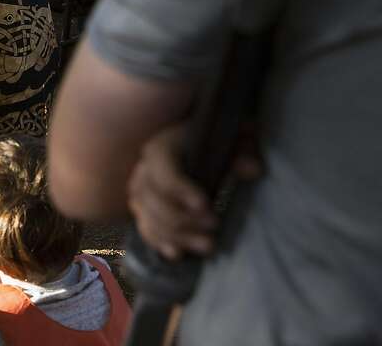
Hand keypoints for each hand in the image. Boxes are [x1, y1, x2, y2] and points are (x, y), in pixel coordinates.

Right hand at [127, 122, 261, 258]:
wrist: (197, 143)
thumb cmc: (217, 140)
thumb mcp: (234, 138)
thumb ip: (243, 151)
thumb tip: (252, 170)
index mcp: (161, 150)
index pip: (164, 174)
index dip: (182, 191)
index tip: (206, 206)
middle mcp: (145, 170)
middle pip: (155, 202)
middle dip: (184, 220)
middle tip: (215, 225)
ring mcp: (141, 192)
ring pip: (149, 218)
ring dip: (177, 237)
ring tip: (209, 246)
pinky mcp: (143, 209)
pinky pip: (145, 228)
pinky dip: (159, 242)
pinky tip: (179, 253)